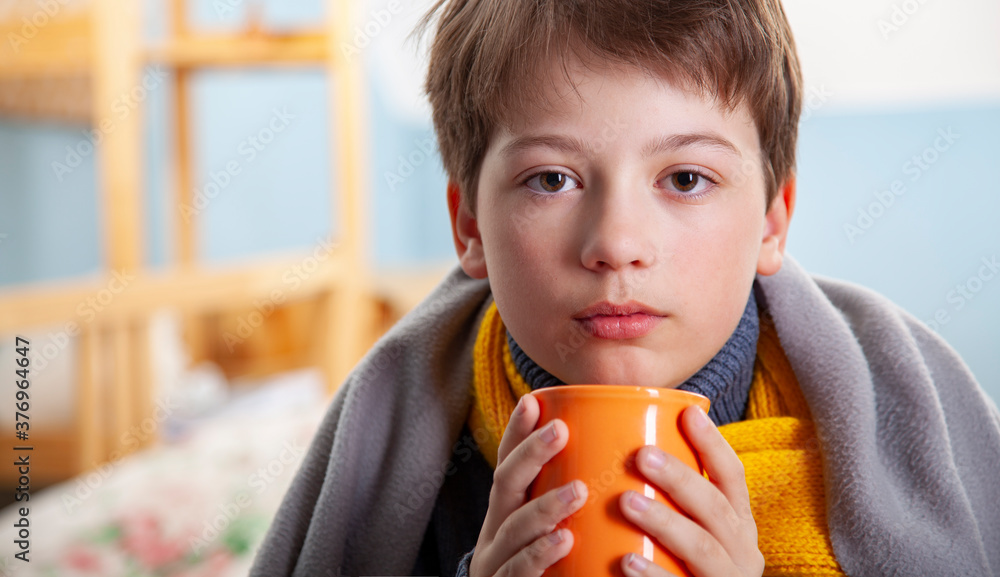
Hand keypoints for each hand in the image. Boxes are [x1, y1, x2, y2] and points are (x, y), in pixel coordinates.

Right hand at [469, 393, 588, 576]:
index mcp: (510, 511)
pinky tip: (562, 541)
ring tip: (577, 491)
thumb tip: (629, 454)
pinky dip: (539, 555)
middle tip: (562, 431)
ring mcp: (496, 562)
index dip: (518, 433)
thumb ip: (575, 498)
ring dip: (544, 506)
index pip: (510, 464)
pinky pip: (518, 571)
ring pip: (513, 528)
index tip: (535, 401)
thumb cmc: (555, 572)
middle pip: (505, 485)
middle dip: (530, 455)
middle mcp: (497, 531)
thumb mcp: (559, 531)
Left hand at [617, 405, 763, 576]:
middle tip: (640, 455)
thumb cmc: (682, 569)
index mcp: (738, 526)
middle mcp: (742, 553)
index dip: (714, 444)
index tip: (687, 412)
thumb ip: (672, 498)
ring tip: (626, 502)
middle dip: (680, 478)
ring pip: (703, 548)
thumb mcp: (689, 533)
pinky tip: (625, 561)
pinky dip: (654, 576)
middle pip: (716, 509)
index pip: (734, 478)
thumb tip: (625, 443)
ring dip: (665, 522)